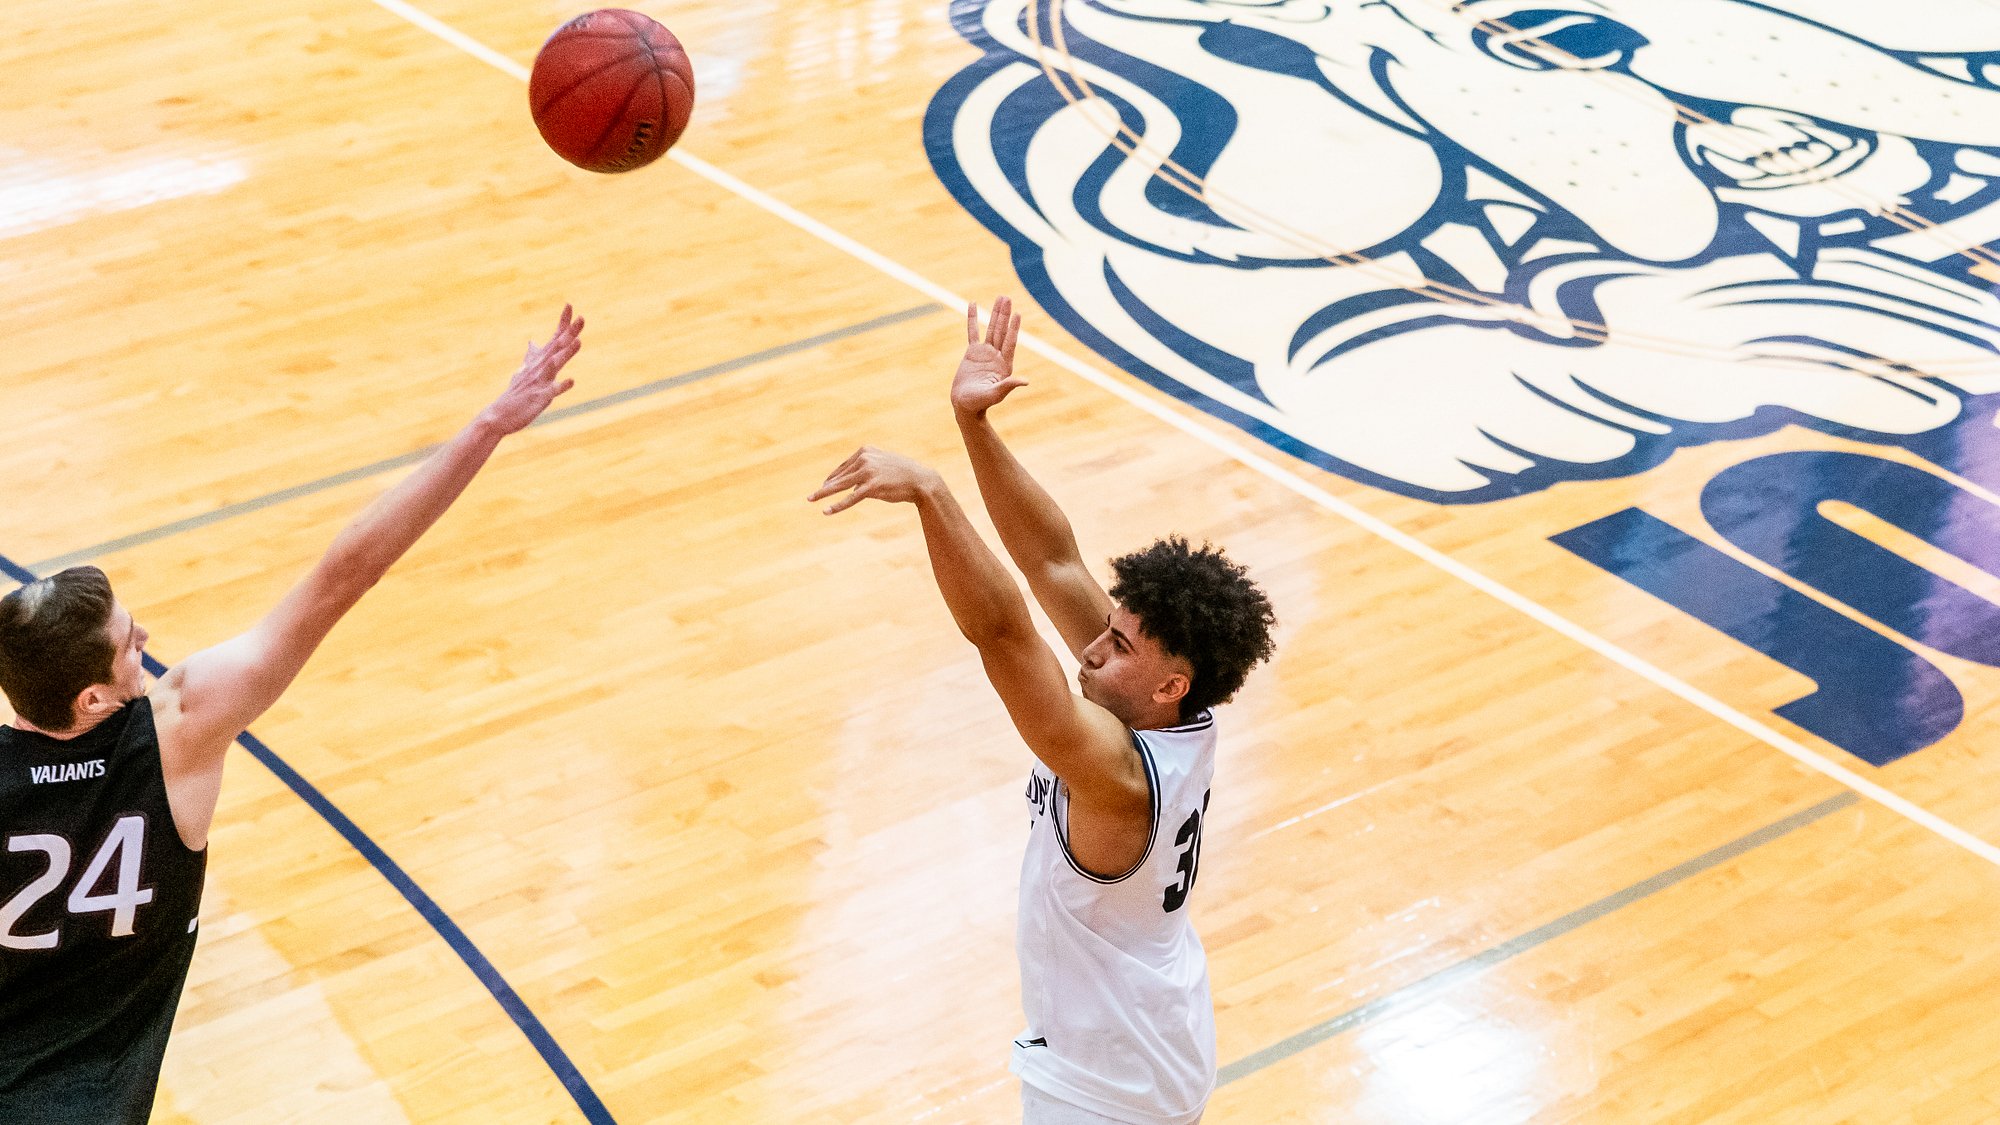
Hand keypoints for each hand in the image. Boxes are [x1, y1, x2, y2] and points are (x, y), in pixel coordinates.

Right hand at [481, 305, 583, 434]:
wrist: (498, 415)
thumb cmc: (515, 393)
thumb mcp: (524, 371)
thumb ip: (531, 356)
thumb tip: (532, 341)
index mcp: (540, 362)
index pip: (554, 338)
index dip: (563, 323)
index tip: (569, 304)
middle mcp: (540, 367)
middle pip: (557, 346)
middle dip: (570, 332)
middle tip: (582, 318)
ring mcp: (539, 381)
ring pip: (555, 364)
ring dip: (566, 353)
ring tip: (578, 342)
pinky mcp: (538, 397)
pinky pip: (551, 391)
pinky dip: (560, 386)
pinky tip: (571, 381)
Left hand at [808, 447, 944, 513]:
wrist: (921, 480)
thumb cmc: (903, 473)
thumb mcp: (882, 465)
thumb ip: (867, 469)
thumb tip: (853, 485)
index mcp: (866, 450)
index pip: (844, 466)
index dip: (833, 477)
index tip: (825, 486)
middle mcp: (864, 458)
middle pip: (839, 475)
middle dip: (826, 486)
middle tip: (812, 496)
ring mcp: (867, 472)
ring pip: (841, 485)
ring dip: (824, 494)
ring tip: (811, 499)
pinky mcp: (872, 486)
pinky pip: (851, 498)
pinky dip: (838, 505)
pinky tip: (827, 511)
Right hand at [951, 296, 1024, 418]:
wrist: (965, 405)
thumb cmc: (980, 403)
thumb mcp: (995, 394)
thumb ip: (1008, 385)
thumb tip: (1025, 381)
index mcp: (1004, 365)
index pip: (1009, 342)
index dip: (1013, 328)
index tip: (1017, 314)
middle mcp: (996, 356)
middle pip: (1002, 331)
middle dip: (1004, 315)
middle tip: (1007, 298)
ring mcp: (985, 353)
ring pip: (991, 329)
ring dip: (995, 314)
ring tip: (1000, 298)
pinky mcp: (972, 353)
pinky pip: (972, 332)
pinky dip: (972, 319)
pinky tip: (973, 305)